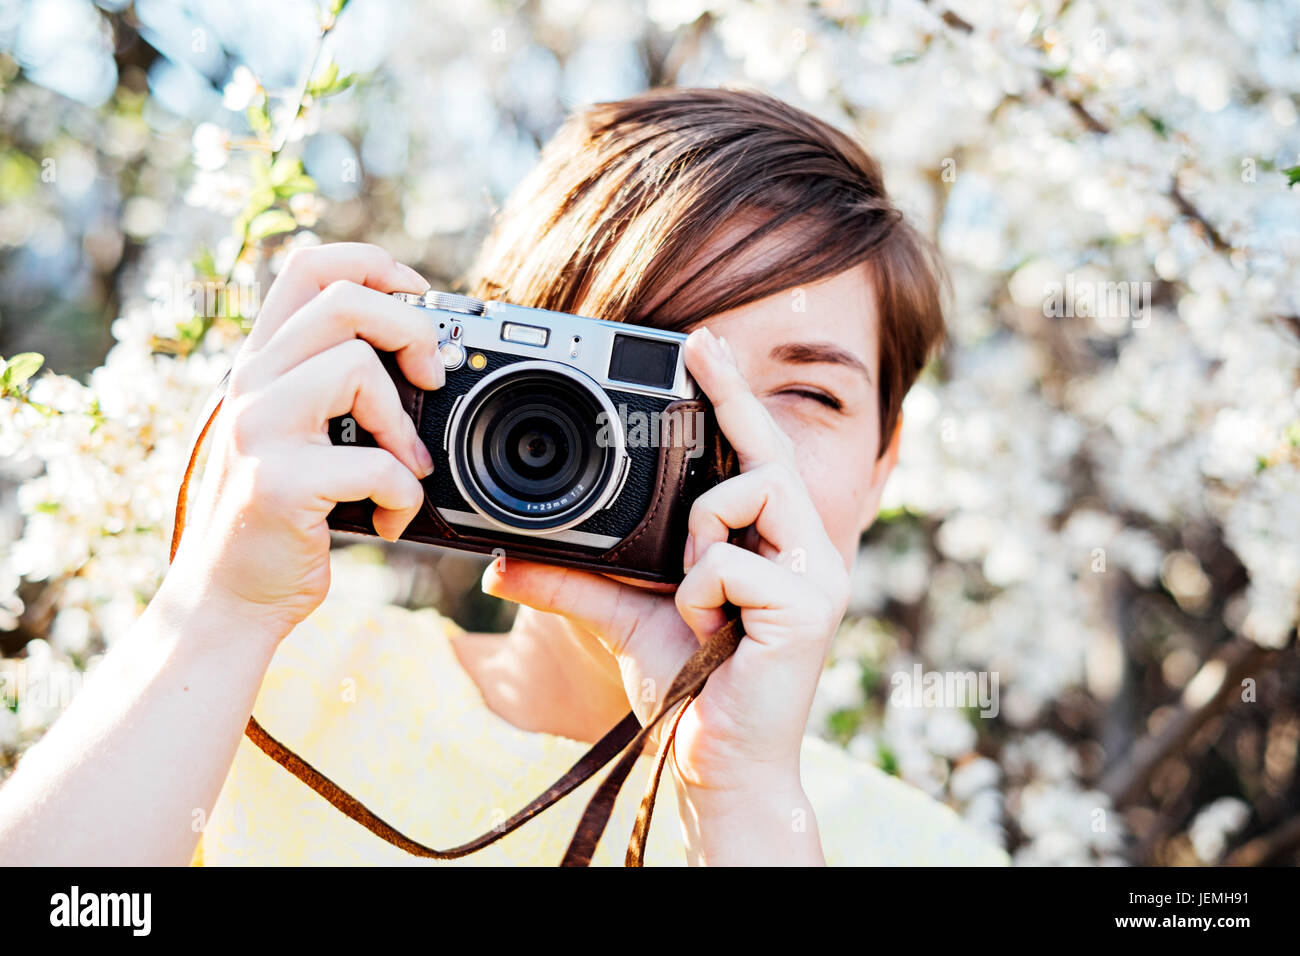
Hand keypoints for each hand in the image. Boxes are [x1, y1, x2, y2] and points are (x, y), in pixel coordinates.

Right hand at [168, 243, 444, 639]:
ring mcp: (258, 431)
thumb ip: (331, 389)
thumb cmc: (279, 519)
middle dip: (412, 331)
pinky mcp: (277, 484)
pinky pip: (376, 464)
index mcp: (261, 365)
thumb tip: (422, 353)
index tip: (420, 298)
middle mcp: (251, 385)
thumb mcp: (295, 436)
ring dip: (404, 427)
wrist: (227, 599)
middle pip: (345, 302)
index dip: (376, 266)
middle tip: (431, 380)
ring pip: (357, 368)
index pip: (310, 268)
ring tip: (406, 469)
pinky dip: (404, 496)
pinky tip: (390, 518)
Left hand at [482, 325, 849, 802]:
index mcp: (771, 546)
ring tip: (695, 593)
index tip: (703, 346)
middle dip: (730, 405)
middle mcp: (805, 552)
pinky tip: (708, 633)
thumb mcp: (624, 620)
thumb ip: (574, 583)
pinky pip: (727, 563)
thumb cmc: (688, 692)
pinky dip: (697, 595)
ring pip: (747, 493)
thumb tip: (500, 560)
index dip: (734, 397)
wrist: (715, 768)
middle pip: (768, 454)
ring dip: (699, 537)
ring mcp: (815, 578)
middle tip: (698, 353)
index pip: (759, 456)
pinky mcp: (807, 609)